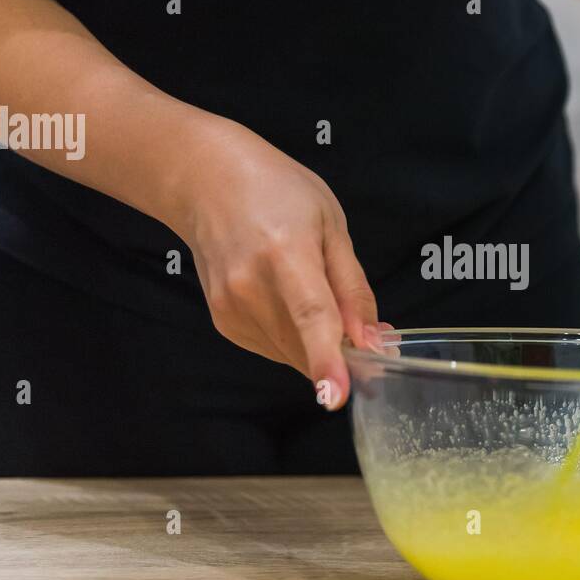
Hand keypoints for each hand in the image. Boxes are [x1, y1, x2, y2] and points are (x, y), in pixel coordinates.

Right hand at [171, 118, 380, 409]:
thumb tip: (373, 342)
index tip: (336, 397)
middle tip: (363, 328)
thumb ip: (353, 289)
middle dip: (343, 352)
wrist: (206, 182)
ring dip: (317, 344)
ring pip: (293, 354)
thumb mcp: (331, 225)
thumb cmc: (276, 191)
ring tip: (313, 293)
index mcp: (286, 253)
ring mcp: (230, 307)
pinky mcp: (223, 322)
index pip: (312, 318)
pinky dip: (293, 338)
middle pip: (307, 346)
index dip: (327, 361)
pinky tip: (286, 300)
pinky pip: (274, 348)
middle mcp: (250, 286)